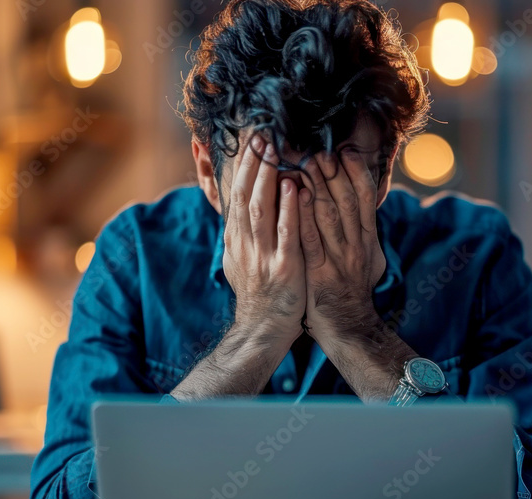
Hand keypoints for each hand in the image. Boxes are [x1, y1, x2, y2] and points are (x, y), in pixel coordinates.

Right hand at [222, 134, 305, 340]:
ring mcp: (262, 256)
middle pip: (245, 195)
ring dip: (267, 178)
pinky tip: (296, 187)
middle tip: (262, 134)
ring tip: (275, 151)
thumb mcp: (240, 260)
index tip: (252, 140)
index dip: (243, 166)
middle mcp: (244, 244)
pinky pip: (286, 234)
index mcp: (236, 239)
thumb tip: (239, 206)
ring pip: (260, 209)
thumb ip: (241, 233)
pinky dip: (290, 209)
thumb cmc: (259, 294)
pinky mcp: (283, 270)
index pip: (236, 195)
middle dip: (253, 163)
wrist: (263, 331)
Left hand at [297, 150, 385, 345]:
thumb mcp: (368, 259)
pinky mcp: (320, 273)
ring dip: (318, 185)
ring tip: (306, 159)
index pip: (367, 199)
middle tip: (320, 146)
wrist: (348, 328)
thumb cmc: (352, 291)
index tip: (346, 149)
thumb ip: (363, 233)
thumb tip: (364, 206)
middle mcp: (357, 246)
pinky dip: (303, 215)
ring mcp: (339, 260)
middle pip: (348, 201)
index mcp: (368, 240)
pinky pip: (310, 239)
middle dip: (335, 172)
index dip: (358, 173)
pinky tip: (294, 194)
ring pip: (331, 215)